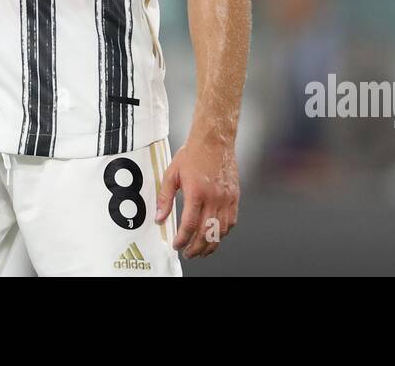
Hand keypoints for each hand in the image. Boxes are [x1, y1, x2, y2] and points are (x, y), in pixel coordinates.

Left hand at [155, 135, 239, 257]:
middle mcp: (214, 198)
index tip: (177, 245)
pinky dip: (223, 232)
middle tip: (188, 253)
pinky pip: (231, 221)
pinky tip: (215, 234)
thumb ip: (165, 198)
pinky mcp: (235, 197)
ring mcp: (226, 198)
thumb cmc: (193, 154)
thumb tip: (159, 218)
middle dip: (196, 248)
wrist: (214, 140)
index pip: (190, 225)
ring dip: (211, 244)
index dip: (183, 240)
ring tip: (201, 249)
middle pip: (207, 233)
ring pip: (221, 231)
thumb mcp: (172, 174)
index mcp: (197, 192)